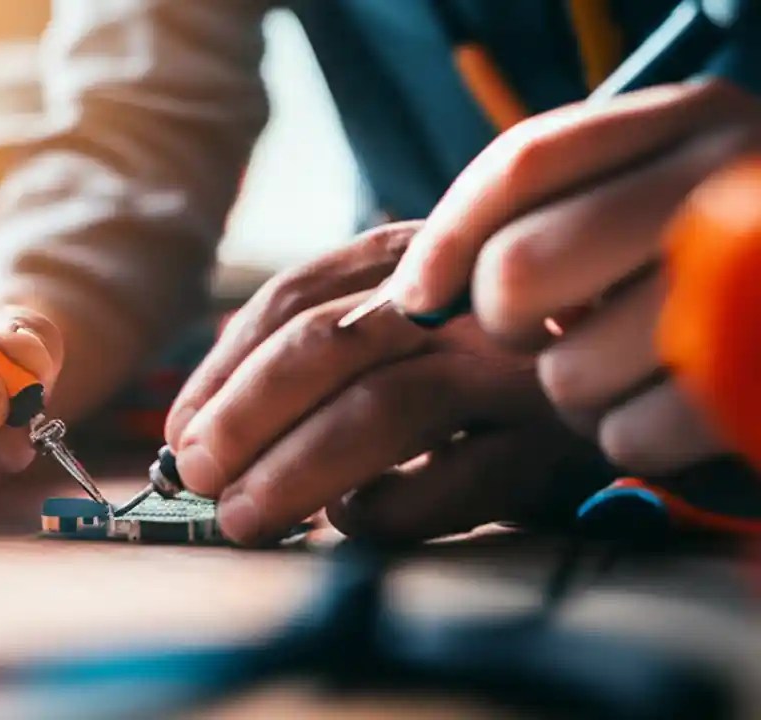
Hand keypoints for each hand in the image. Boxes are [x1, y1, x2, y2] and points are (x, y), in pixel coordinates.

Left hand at [164, 222, 610, 544]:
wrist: (618, 357)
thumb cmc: (473, 355)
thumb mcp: (396, 325)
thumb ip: (313, 355)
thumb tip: (190, 434)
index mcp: (407, 255)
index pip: (293, 297)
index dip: (222, 368)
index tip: (177, 429)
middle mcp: (455, 296)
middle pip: (328, 344)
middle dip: (245, 416)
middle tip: (197, 476)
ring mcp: (508, 362)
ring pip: (385, 408)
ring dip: (296, 471)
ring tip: (243, 518)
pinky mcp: (552, 436)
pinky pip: (461, 479)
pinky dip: (393, 509)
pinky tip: (353, 521)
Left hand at [390, 80, 760, 475]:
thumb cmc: (726, 257)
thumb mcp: (660, 190)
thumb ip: (556, 206)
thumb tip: (416, 291)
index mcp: (689, 121)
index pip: (525, 163)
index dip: (446, 239)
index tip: (415, 297)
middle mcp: (726, 180)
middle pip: (520, 270)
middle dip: (505, 325)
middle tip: (540, 333)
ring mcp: (751, 281)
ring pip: (568, 369)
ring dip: (574, 391)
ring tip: (623, 370)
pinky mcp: (760, 382)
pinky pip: (629, 437)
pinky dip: (630, 440)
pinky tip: (667, 412)